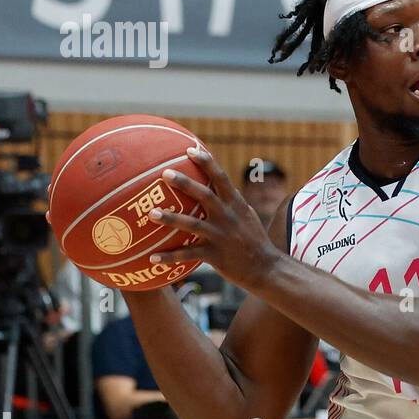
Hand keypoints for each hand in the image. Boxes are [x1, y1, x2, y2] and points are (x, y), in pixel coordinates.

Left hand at [146, 148, 281, 290]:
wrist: (266, 268)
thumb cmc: (254, 240)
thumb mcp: (247, 215)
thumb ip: (232, 201)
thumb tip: (216, 185)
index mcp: (236, 205)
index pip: (221, 178)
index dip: (207, 163)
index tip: (190, 150)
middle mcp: (228, 217)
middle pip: (205, 195)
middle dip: (185, 183)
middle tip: (164, 173)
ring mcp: (221, 236)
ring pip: (193, 224)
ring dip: (171, 219)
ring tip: (151, 214)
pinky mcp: (215, 255)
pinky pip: (189, 255)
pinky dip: (170, 257)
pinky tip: (153, 257)